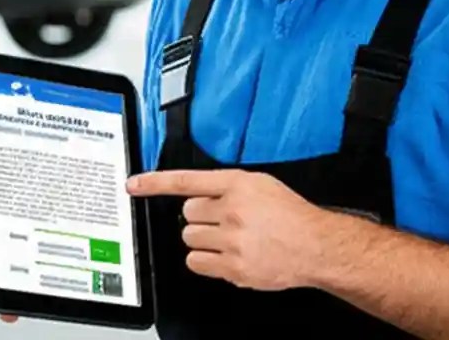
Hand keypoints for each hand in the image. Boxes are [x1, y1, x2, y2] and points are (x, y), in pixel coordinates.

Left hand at [127, 169, 339, 290]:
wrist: (315, 246)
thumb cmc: (290, 215)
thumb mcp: (259, 184)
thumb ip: (226, 186)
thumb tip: (196, 195)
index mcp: (237, 184)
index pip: (186, 181)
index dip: (155, 183)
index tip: (133, 184)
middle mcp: (232, 210)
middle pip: (187, 214)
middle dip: (201, 218)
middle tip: (224, 222)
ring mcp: (232, 240)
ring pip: (189, 238)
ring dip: (203, 240)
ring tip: (230, 239)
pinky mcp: (233, 267)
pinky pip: (196, 262)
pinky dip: (205, 260)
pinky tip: (225, 256)